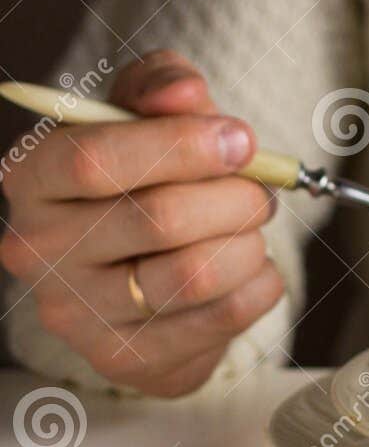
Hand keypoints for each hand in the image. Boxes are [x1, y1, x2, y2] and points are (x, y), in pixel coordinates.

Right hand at [0, 50, 282, 395]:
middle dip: (235, 197)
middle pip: (158, 219)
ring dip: (249, 243)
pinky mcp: (126, 358)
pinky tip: (249, 268)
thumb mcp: (145, 112)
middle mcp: (38, 249)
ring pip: (197, 274)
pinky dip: (259, 283)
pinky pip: (224, 317)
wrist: (144, 262)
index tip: (241, 139)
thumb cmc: (144, 173)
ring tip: (251, 228)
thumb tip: (186, 93)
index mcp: (31, 178)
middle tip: (260, 190)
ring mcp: (77, 314)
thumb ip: (163, 87)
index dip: (181, 147)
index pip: (92, 160)